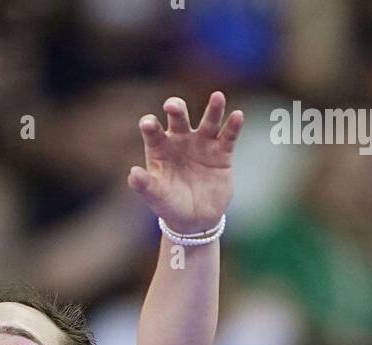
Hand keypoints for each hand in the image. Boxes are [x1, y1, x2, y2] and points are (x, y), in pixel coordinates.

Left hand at [127, 91, 242, 235]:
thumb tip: (133, 174)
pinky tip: (238, 115)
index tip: (149, 125)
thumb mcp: (156, 197)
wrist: (195, 220)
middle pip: (179, 117)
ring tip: (218, 97)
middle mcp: (181, 140)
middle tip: (172, 106)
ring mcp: (203, 143)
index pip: (153, 131)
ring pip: (208, 121)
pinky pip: (228, 136)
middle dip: (176, 108)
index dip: (150, 125)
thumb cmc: (170, 205)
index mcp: (161, 147)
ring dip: (213, 109)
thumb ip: (144, 185)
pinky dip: (233, 126)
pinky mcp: (222, 153)